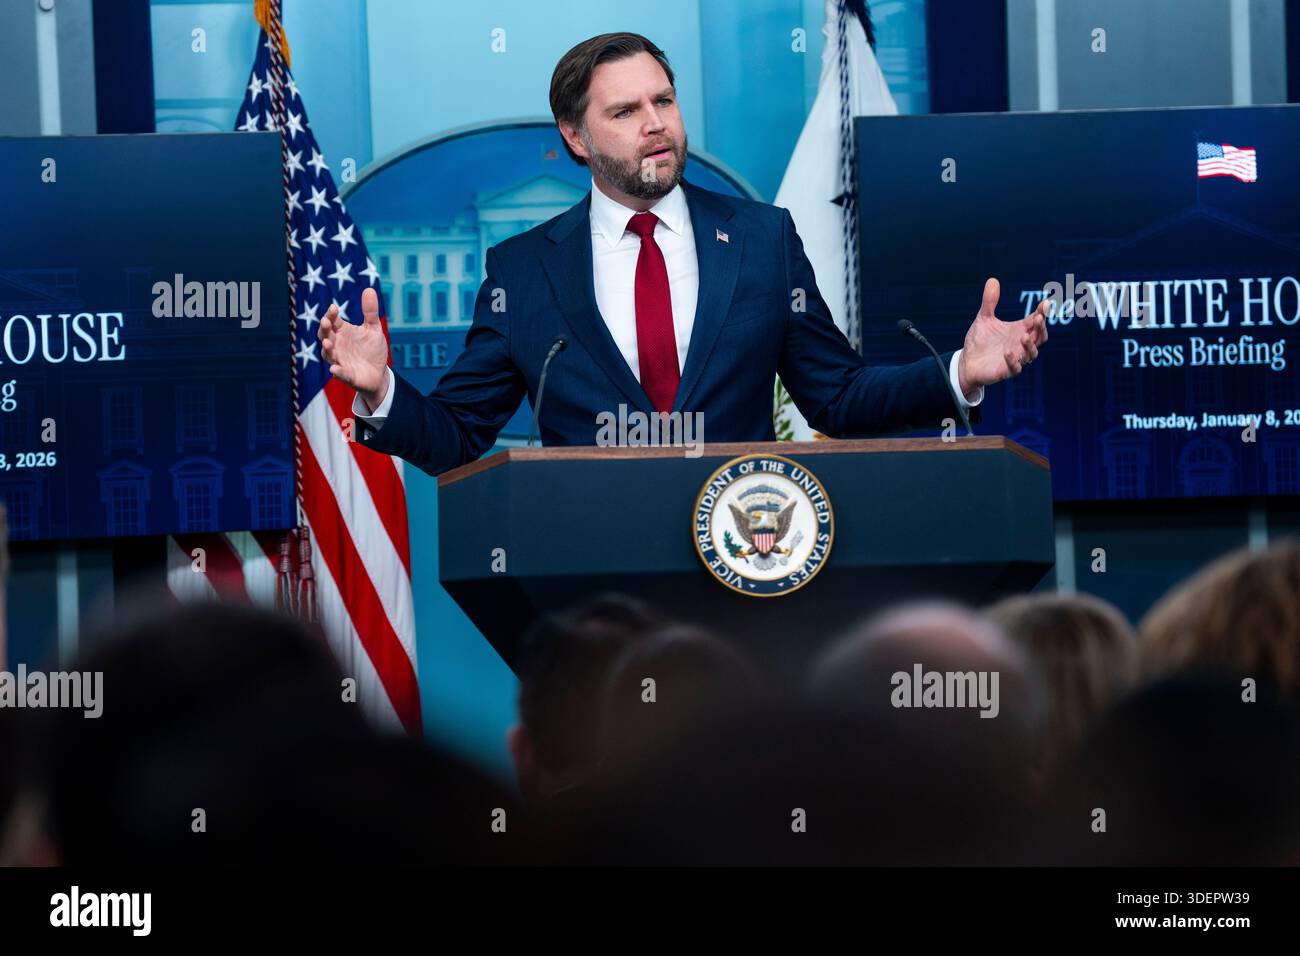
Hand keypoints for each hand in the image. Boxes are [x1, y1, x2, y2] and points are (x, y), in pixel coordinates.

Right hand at [319, 287, 388, 408]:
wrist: (379, 372)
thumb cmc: (372, 349)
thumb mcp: (373, 328)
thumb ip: (370, 311)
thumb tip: (369, 289)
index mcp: (342, 332)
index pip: (333, 321)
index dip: (331, 314)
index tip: (334, 308)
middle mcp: (337, 345)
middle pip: (325, 336)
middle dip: (324, 329)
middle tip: (326, 321)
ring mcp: (340, 360)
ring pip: (328, 354)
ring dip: (327, 349)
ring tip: (328, 344)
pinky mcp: (346, 375)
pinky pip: (340, 373)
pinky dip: (337, 371)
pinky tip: (335, 369)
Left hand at [957, 277, 1048, 396]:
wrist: (967, 361)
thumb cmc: (980, 340)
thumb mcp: (984, 318)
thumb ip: (990, 301)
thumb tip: (992, 280)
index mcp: (1019, 330)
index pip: (1036, 320)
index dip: (1042, 312)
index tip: (1045, 303)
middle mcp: (1021, 344)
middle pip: (1040, 337)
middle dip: (1041, 328)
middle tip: (1038, 318)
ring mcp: (1016, 358)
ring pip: (1032, 354)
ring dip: (1030, 345)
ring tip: (1024, 336)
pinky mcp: (1006, 371)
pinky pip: (1015, 368)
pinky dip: (1013, 361)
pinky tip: (1007, 353)